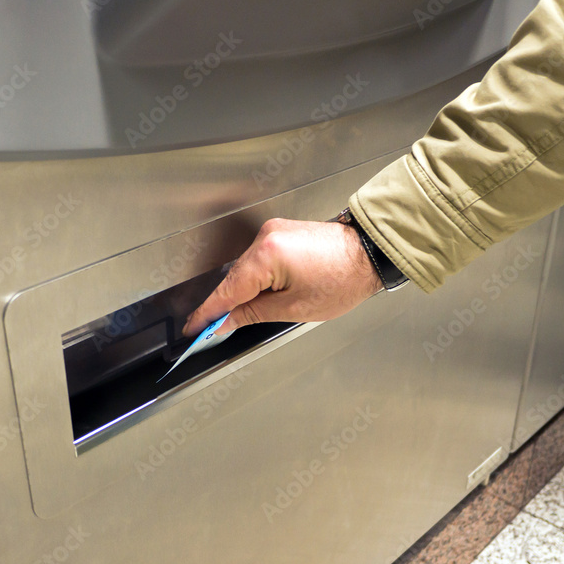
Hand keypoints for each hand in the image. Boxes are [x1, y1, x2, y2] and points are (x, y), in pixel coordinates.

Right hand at [182, 217, 383, 336]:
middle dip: (225, 305)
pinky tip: (258, 297)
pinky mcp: (281, 233)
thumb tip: (227, 320)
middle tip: (211, 330)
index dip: (208, 312)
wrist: (370, 255)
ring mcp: (273, 232)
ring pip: (245, 270)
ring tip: (242, 317)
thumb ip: (253, 314)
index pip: (228, 290)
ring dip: (243, 293)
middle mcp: (266, 237)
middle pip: (234, 279)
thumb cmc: (343, 280)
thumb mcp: (294, 309)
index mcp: (267, 254)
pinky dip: (255, 280)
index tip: (194, 327)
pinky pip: (257, 261)